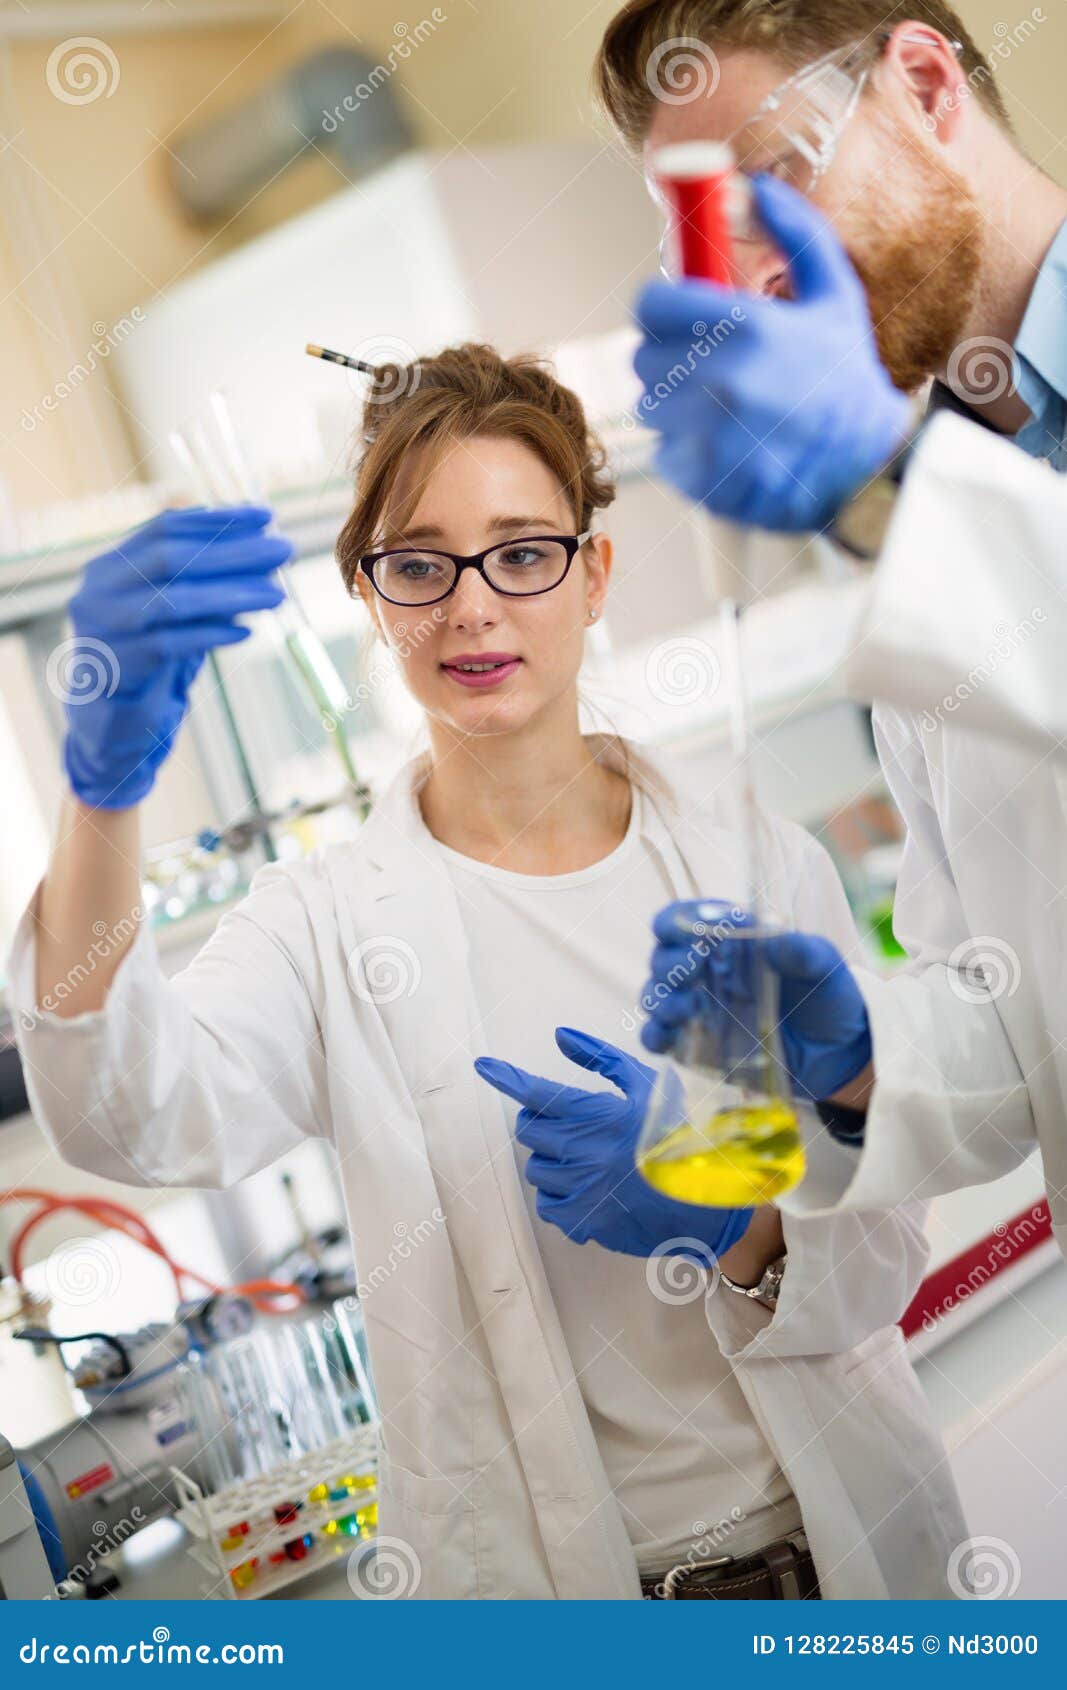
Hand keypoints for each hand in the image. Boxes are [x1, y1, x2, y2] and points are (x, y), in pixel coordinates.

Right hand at [62, 506, 289, 808]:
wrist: (107, 720)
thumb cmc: (146, 656)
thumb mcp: (168, 610)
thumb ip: (197, 578)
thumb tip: (259, 545)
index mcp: (109, 566)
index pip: (165, 527)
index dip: (217, 520)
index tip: (266, 517)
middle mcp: (98, 590)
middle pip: (170, 558)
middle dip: (233, 552)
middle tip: (284, 550)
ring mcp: (103, 629)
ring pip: (173, 601)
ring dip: (232, 593)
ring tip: (278, 593)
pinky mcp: (117, 668)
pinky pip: (171, 645)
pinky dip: (212, 634)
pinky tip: (247, 631)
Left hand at [474, 1026, 751, 1259]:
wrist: (707, 1201)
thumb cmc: (679, 1134)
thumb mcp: (648, 1085)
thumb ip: (600, 1058)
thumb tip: (559, 1036)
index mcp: (597, 1114)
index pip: (535, 1092)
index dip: (505, 1076)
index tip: (484, 1065)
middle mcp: (583, 1152)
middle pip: (529, 1130)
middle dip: (541, 1121)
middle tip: (569, 1121)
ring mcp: (581, 1190)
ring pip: (536, 1169)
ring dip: (552, 1159)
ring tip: (586, 1157)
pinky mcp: (584, 1221)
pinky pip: (548, 1205)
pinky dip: (560, 1193)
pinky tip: (587, 1186)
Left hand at [632, 174, 909, 531]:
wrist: (867, 467)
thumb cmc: (847, 377)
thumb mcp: (835, 294)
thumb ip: (795, 232)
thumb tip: (753, 184)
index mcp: (746, 326)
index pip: (650, 305)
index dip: (661, 309)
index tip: (677, 317)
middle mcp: (721, 378)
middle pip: (643, 357)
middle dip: (669, 357)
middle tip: (706, 367)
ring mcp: (709, 432)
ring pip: (652, 406)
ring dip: (676, 406)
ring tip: (724, 409)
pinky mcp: (703, 477)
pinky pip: (665, 453)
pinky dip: (688, 452)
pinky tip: (728, 446)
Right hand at [641, 901, 871, 1103]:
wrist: (838, 1052)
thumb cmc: (826, 996)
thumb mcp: (823, 965)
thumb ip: (802, 950)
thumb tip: (773, 939)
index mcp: (727, 940)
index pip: (682, 918)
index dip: (674, 921)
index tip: (682, 930)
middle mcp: (704, 971)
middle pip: (661, 958)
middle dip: (669, 963)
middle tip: (695, 970)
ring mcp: (696, 1008)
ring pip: (654, 997)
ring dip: (661, 999)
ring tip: (691, 1008)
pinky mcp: (695, 1045)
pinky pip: (657, 1038)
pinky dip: (654, 1035)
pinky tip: (669, 1035)